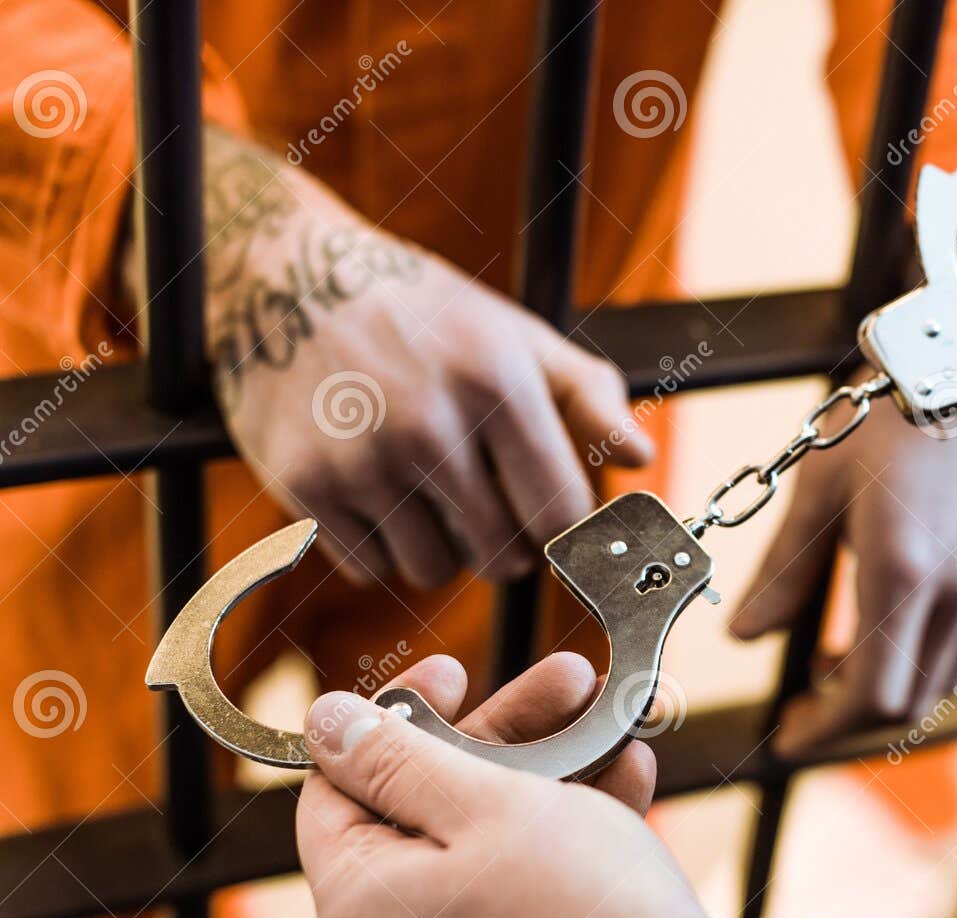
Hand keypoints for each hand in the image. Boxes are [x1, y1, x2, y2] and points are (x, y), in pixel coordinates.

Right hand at [191, 128, 650, 586]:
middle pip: (502, 557)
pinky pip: (370, 569)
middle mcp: (429, 427)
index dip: (563, 528)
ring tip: (430, 494)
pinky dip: (381, 548)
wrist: (288, 280)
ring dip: (441, 549)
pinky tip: (377, 494)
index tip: (551, 516)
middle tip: (490, 506)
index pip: (560, 515)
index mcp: (497, 386)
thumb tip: (640, 461)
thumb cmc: (424, 315)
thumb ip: (590, 396)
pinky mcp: (305, 487)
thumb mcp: (516, 335)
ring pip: (433, 571)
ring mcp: (361, 461)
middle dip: (506, 544)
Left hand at [296, 652, 713, 917]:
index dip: (399, 716)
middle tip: (564, 685)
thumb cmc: (580, 917)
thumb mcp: (488, 804)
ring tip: (612, 731)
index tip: (458, 673)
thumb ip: (398, 756)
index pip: (339, 787)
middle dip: (503, 740)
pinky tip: (624, 787)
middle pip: (423, 815)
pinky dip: (563, 846)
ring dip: (548, 782)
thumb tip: (325, 717)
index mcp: (356, 908)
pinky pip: (518, 902)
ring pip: (483, 854)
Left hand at [729, 383, 956, 754]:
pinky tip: (891, 631)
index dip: (824, 729)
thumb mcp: (819, 488)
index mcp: (902, 571)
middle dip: (849, 717)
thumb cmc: (888, 415)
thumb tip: (744, 637)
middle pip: (908, 704)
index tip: (789, 734)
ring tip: (837, 662)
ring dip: (889, 691)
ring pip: (943, 683)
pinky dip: (927, 662)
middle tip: (806, 703)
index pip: (870, 697)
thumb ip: (784, 572)